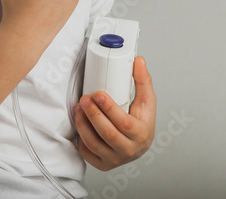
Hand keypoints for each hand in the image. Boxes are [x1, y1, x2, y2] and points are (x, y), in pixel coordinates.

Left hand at [73, 56, 155, 170]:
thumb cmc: (141, 122)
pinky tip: (80, 124)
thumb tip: (139, 61)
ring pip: (94, 144)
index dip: (109, 108)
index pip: (124, 123)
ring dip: (83, 124)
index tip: (98, 94)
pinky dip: (80, 138)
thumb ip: (143, 80)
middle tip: (84, 98)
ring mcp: (115, 159)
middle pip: (107, 133)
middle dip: (93, 114)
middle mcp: (129, 150)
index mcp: (142, 134)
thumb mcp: (146, 102)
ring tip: (78, 108)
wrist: (138, 145)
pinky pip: (87, 153)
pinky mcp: (102, 164)